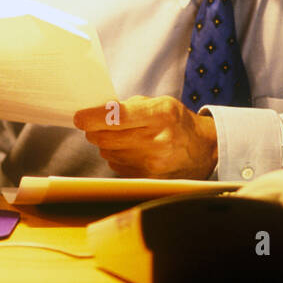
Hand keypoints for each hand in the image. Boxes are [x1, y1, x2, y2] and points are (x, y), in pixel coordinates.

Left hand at [73, 95, 217, 179]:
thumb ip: (128, 106)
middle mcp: (157, 140)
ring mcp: (153, 163)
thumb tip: (96, 113)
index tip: (79, 118)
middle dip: (94, 130)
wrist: (203, 149)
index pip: (118, 116)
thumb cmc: (177, 121)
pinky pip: (117, 166)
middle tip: (93, 125)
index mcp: (160, 115)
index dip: (93, 117)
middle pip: (107, 137)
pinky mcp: (148, 178)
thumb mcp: (159, 104)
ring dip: (105, 144)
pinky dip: (116, 157)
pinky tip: (128, 150)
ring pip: (109, 153)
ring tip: (119, 136)